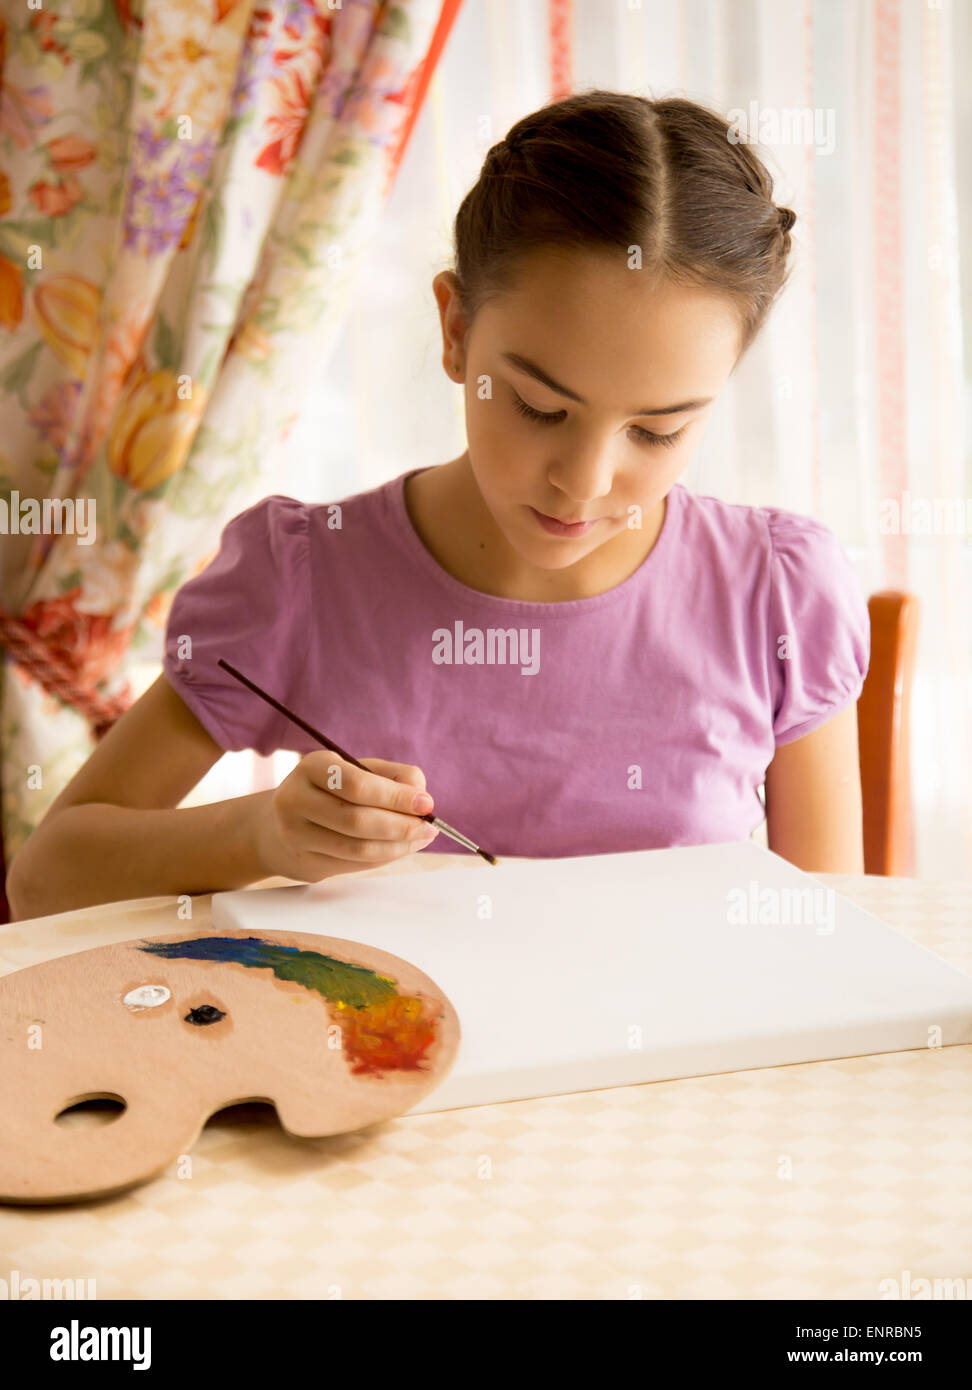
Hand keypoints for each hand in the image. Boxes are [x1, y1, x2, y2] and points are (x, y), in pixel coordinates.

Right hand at [250, 750, 438, 882]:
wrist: (276, 825)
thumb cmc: (329, 792)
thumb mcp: (355, 770)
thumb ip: (392, 776)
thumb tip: (422, 796)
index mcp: (312, 767)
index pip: (357, 784)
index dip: (395, 796)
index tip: (426, 803)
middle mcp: (295, 799)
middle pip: (357, 820)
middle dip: (401, 825)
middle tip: (429, 827)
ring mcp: (295, 835)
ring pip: (357, 848)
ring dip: (398, 846)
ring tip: (421, 838)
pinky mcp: (304, 862)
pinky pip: (354, 865)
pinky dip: (384, 858)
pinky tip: (400, 849)